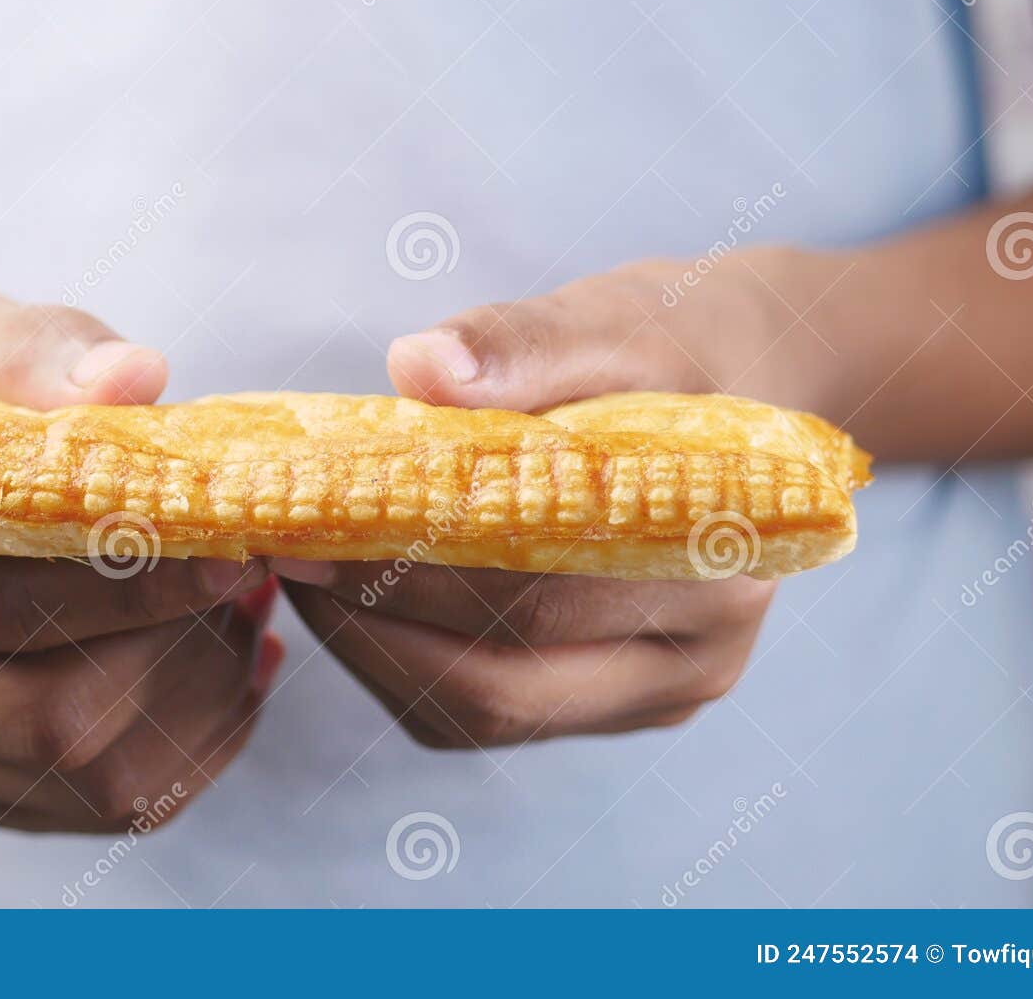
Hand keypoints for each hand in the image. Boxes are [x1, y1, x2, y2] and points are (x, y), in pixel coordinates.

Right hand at [0, 295, 282, 830]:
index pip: (11, 609)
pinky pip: (118, 805)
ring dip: (203, 696)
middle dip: (182, 652)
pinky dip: (200, 738)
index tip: (230, 550)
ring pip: (99, 776)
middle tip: (250, 579)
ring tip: (246, 612)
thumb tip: (131, 377)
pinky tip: (228, 661)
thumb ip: (49, 356)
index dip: (136, 588)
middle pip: (57, 719)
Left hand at [275, 251, 823, 746]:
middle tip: (288, 560)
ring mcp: (662, 688)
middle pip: (505, 684)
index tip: (311, 531)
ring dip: (379, 656)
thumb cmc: (676, 345)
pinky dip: (411, 665)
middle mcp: (703, 652)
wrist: (745, 382)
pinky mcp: (618, 698)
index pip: (537, 597)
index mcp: (716, 560)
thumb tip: (418, 366)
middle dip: (374, 629)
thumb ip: (518, 345)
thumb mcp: (608, 320)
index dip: (409, 574)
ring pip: (488, 713)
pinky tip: (360, 603)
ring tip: (309, 578)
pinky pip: (494, 708)